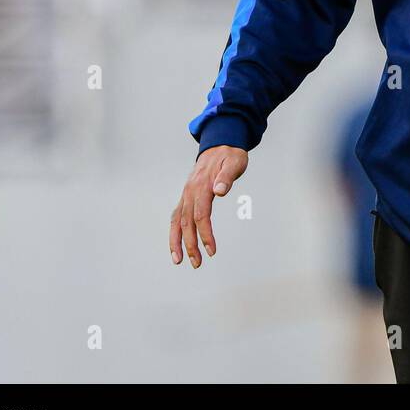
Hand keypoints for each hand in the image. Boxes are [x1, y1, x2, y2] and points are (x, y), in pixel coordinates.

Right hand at [170, 145, 248, 267]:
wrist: (220, 145)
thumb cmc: (230, 156)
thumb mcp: (234, 163)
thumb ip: (227, 177)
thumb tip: (219, 191)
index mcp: (201, 186)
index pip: (201, 215)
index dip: (205, 234)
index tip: (212, 251)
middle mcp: (190, 192)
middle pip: (187, 223)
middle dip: (190, 245)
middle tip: (198, 264)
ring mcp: (186, 194)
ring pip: (177, 222)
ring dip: (177, 242)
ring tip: (180, 261)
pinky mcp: (186, 197)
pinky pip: (177, 217)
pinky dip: (175, 232)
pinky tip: (178, 246)